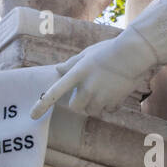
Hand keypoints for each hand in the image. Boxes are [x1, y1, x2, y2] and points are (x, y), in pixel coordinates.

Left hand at [30, 34, 153, 119]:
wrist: (133, 54)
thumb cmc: (109, 51)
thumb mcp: (87, 54)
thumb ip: (71, 64)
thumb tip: (58, 70)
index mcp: (78, 73)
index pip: (55, 91)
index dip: (43, 104)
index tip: (33, 115)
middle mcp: (87, 87)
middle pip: (75, 107)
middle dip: (80, 103)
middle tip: (88, 93)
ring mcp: (101, 96)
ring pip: (92, 110)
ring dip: (95, 104)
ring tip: (105, 89)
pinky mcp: (114, 101)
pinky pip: (108, 109)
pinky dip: (110, 104)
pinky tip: (116, 90)